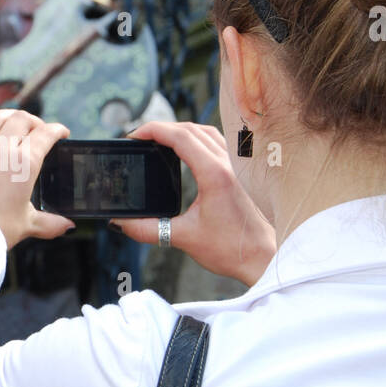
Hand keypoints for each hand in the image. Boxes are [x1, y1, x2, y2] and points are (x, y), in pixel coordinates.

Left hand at [0, 109, 73, 248]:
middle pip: (22, 119)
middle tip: (40, 131)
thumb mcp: (27, 225)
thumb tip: (67, 226)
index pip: (45, 134)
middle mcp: (1, 149)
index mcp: (24, 163)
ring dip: (10, 115)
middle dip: (36, 121)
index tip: (62, 133)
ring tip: (16, 122)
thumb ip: (50, 223)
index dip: (57, 130)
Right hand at [111, 121, 275, 285]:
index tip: (134, 136)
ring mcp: (237, 165)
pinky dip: (197, 139)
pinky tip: (187, 150)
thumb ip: (147, 229)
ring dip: (180, 131)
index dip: (153, 130)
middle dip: (162, 129)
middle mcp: (229, 163)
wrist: (264, 258)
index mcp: (215, 174)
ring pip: (206, 132)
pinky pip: (218, 142)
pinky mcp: (241, 172)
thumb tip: (121, 224)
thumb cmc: (232, 249)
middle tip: (139, 138)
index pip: (180, 136)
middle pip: (191, 129)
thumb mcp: (183, 238)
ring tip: (158, 141)